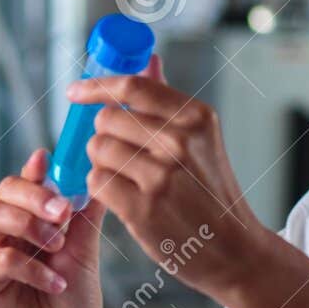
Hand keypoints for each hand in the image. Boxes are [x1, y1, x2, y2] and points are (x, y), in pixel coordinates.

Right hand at [0, 148, 106, 307]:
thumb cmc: (73, 307)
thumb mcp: (86, 253)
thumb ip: (86, 216)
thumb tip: (97, 177)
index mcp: (30, 224)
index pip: (25, 185)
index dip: (33, 169)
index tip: (47, 158)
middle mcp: (6, 236)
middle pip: (2, 193)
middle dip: (33, 194)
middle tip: (62, 211)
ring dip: (28, 224)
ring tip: (58, 246)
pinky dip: (31, 268)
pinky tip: (54, 282)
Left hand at [68, 56, 270, 303]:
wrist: (233, 249)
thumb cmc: (211, 192)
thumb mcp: (201, 140)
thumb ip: (168, 102)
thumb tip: (149, 59)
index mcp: (195, 117)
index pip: (131, 86)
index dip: (96, 86)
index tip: (75, 92)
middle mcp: (179, 141)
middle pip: (106, 119)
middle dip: (103, 134)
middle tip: (120, 154)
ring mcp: (160, 175)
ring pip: (98, 150)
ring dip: (102, 163)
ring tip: (127, 178)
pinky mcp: (142, 207)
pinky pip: (96, 181)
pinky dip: (101, 188)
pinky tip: (124, 197)